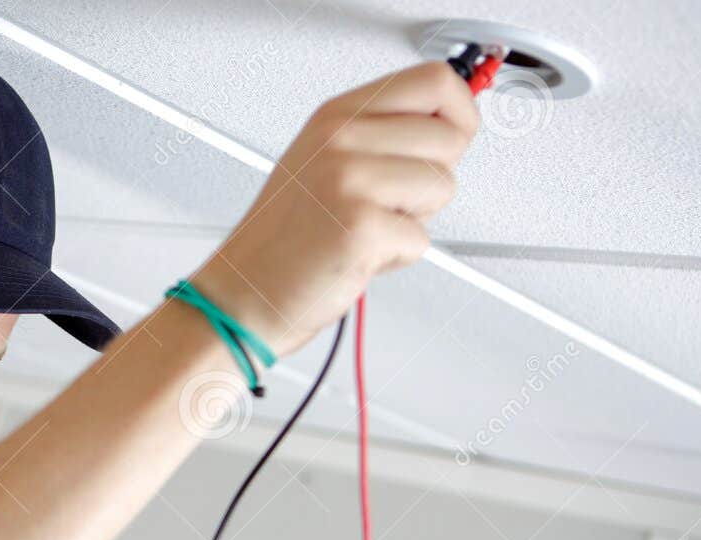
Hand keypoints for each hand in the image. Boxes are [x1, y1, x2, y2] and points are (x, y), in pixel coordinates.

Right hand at [189, 61, 479, 357]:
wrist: (242, 296)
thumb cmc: (283, 240)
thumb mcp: (323, 162)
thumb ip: (380, 136)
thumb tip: (451, 126)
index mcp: (336, 117)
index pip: (434, 81)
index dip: (459, 112)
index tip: (451, 138)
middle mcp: (342, 140)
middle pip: (449, 137)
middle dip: (432, 179)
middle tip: (387, 202)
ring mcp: (350, 181)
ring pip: (443, 187)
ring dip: (414, 220)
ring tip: (367, 228)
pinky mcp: (361, 228)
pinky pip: (422, 239)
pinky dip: (396, 258)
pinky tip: (358, 255)